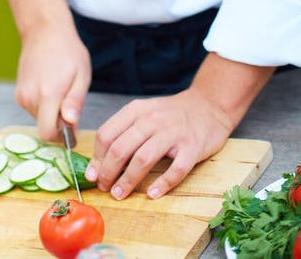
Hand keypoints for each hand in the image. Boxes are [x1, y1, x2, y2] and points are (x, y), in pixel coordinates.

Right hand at [6, 0, 91, 140]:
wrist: (45, 31)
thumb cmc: (68, 52)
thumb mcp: (81, 75)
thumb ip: (75, 102)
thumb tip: (70, 124)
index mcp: (48, 94)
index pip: (48, 134)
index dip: (61, 136)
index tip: (72, 126)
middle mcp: (31, 97)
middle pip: (45, 126)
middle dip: (58, 121)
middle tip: (69, 100)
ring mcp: (22, 95)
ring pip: (39, 118)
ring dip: (50, 111)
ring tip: (59, 87)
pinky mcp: (18, 92)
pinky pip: (33, 108)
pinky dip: (42, 104)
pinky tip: (49, 84)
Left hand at [85, 89, 231, 199]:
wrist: (208, 105)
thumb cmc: (171, 114)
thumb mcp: (144, 114)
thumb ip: (124, 133)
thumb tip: (100, 164)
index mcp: (136, 110)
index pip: (107, 134)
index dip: (97, 158)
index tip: (93, 175)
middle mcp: (152, 119)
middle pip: (121, 148)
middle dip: (108, 172)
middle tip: (104, 188)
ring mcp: (173, 132)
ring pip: (143, 158)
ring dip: (128, 180)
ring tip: (119, 194)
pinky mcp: (192, 146)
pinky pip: (176, 169)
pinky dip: (163, 183)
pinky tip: (152, 194)